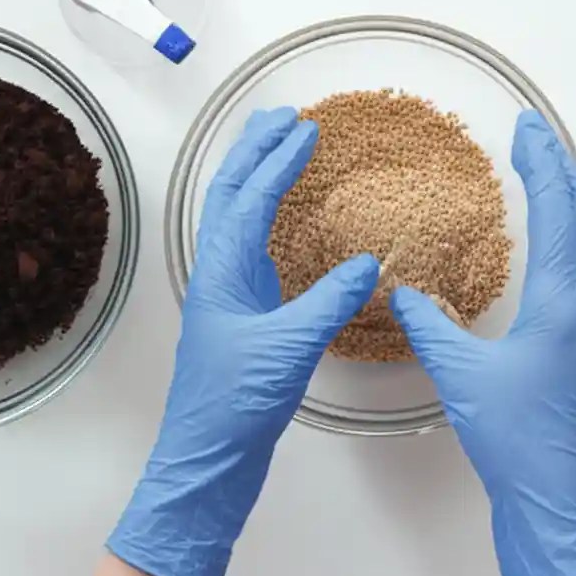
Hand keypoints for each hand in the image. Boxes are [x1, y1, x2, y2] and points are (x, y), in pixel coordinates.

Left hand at [107, 108, 379, 575]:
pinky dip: (265, 218)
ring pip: (236, 218)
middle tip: (282, 117)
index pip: (251, 198)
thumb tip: (368, 263)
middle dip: (254, 152)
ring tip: (278, 150)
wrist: (207, 458)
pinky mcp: (240, 317)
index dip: (279, 159)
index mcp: (221, 271)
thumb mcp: (289, 349)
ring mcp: (226, 294)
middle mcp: (218, 274)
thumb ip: (329, 302)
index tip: (305, 127)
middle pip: (230, 195)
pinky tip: (280, 222)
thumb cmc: (235, 405)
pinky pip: (250, 248)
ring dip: (255, 178)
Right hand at [391, 110, 575, 575]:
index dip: (541, 166)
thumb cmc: (515, 436)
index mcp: (561, 302)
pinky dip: (574, 233)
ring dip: (572, 198)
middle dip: (562, 168)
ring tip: (550, 169)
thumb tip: (403, 292)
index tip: (524, 129)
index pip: (556, 214)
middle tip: (537, 133)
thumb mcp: (462, 375)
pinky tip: (557, 238)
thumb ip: (431, 327)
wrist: (556, 492)